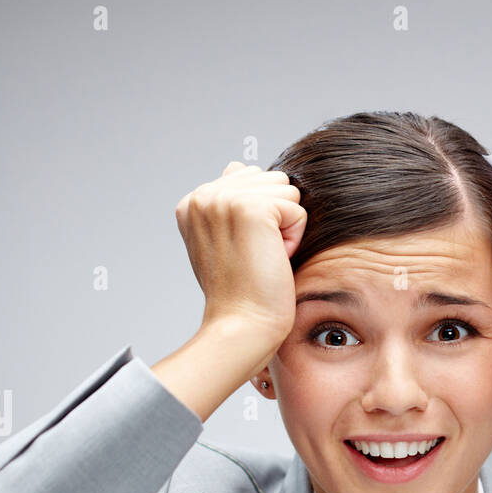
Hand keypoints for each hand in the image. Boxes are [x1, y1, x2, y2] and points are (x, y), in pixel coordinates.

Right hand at [174, 162, 306, 368]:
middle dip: (275, 220)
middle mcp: (203, 195)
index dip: (261, 220)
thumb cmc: (240, 294)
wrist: (241, 327)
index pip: (250, 179)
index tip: (241, 253)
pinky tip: (271, 260)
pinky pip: (297, 209)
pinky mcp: (250, 209)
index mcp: (193, 201)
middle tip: (254, 257)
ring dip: (285, 228)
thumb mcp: (225, 240)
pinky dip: (294, 239)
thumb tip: (238, 165)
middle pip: (272, 180)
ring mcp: (224, 199)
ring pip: (287, 191)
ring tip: (261, 258)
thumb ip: (231, 201)